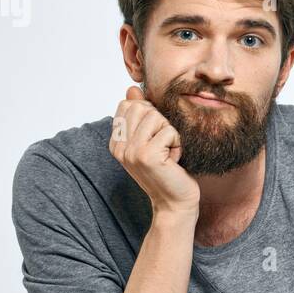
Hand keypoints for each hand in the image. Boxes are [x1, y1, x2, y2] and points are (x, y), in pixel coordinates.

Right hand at [109, 85, 198, 215]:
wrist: (174, 202)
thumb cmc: (167, 170)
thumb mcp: (151, 140)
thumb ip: (140, 115)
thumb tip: (132, 89)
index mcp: (116, 141)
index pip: (128, 104)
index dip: (149, 113)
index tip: (154, 136)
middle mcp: (119, 146)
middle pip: (142, 107)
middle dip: (161, 122)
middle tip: (163, 146)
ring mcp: (131, 151)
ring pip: (156, 117)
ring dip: (170, 133)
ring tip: (168, 153)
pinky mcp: (147, 156)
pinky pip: (169, 131)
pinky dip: (178, 144)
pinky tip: (173, 161)